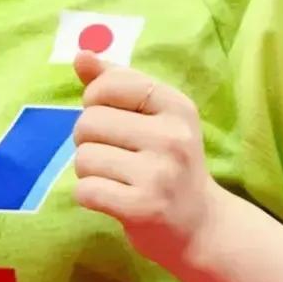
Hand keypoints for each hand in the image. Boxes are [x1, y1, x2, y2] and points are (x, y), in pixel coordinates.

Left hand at [72, 50, 221, 272]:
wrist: (201, 227)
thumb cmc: (168, 162)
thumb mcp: (152, 115)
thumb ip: (115, 82)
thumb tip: (81, 55)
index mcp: (176, 105)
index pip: (110, 84)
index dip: (95, 99)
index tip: (109, 116)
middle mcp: (172, 136)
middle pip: (89, 121)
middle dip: (88, 139)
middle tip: (113, 154)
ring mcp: (160, 174)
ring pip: (84, 158)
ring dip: (88, 170)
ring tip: (115, 177)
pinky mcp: (144, 208)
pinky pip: (86, 191)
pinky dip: (89, 196)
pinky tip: (112, 198)